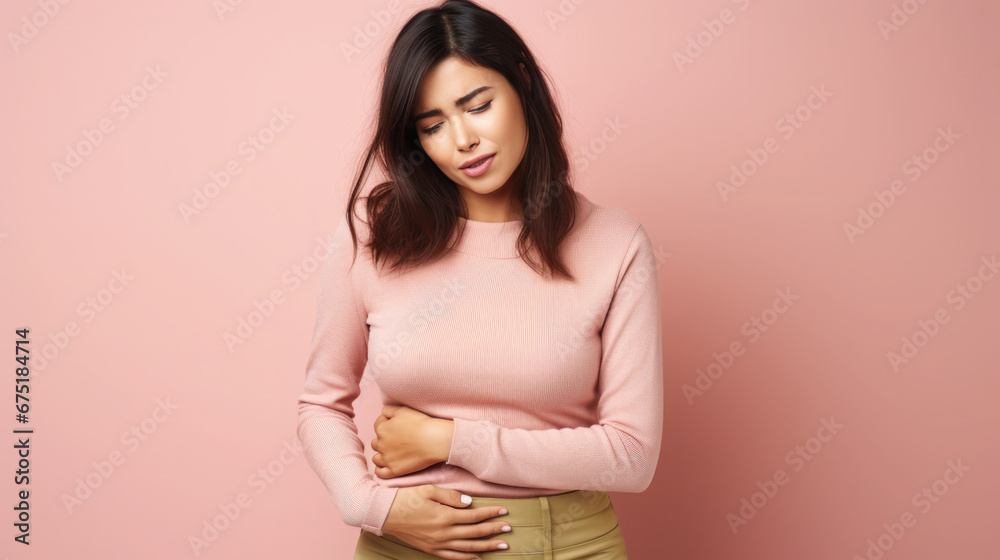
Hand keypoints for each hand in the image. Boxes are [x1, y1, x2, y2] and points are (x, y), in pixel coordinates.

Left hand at [371, 404, 453, 478]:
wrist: (433, 440)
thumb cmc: (420, 423)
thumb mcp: (403, 410)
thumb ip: (388, 410)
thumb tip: (383, 413)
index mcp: (382, 428)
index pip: (378, 425)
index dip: (387, 424)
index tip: (397, 426)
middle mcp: (381, 444)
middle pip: (376, 442)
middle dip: (383, 441)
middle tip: (397, 440)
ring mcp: (387, 459)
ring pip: (376, 458)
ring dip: (381, 455)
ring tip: (392, 454)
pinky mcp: (394, 470)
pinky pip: (380, 473)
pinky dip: (381, 470)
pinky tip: (387, 467)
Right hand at [382, 485, 510, 559]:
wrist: (384, 513)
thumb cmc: (406, 498)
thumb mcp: (429, 489)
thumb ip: (451, 496)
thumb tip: (470, 503)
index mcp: (445, 516)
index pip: (474, 516)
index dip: (491, 513)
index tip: (504, 511)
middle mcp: (444, 533)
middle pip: (475, 533)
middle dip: (493, 531)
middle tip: (508, 528)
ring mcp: (437, 544)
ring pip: (467, 548)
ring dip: (486, 547)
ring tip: (502, 545)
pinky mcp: (430, 549)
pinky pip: (453, 557)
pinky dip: (467, 558)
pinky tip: (477, 557)